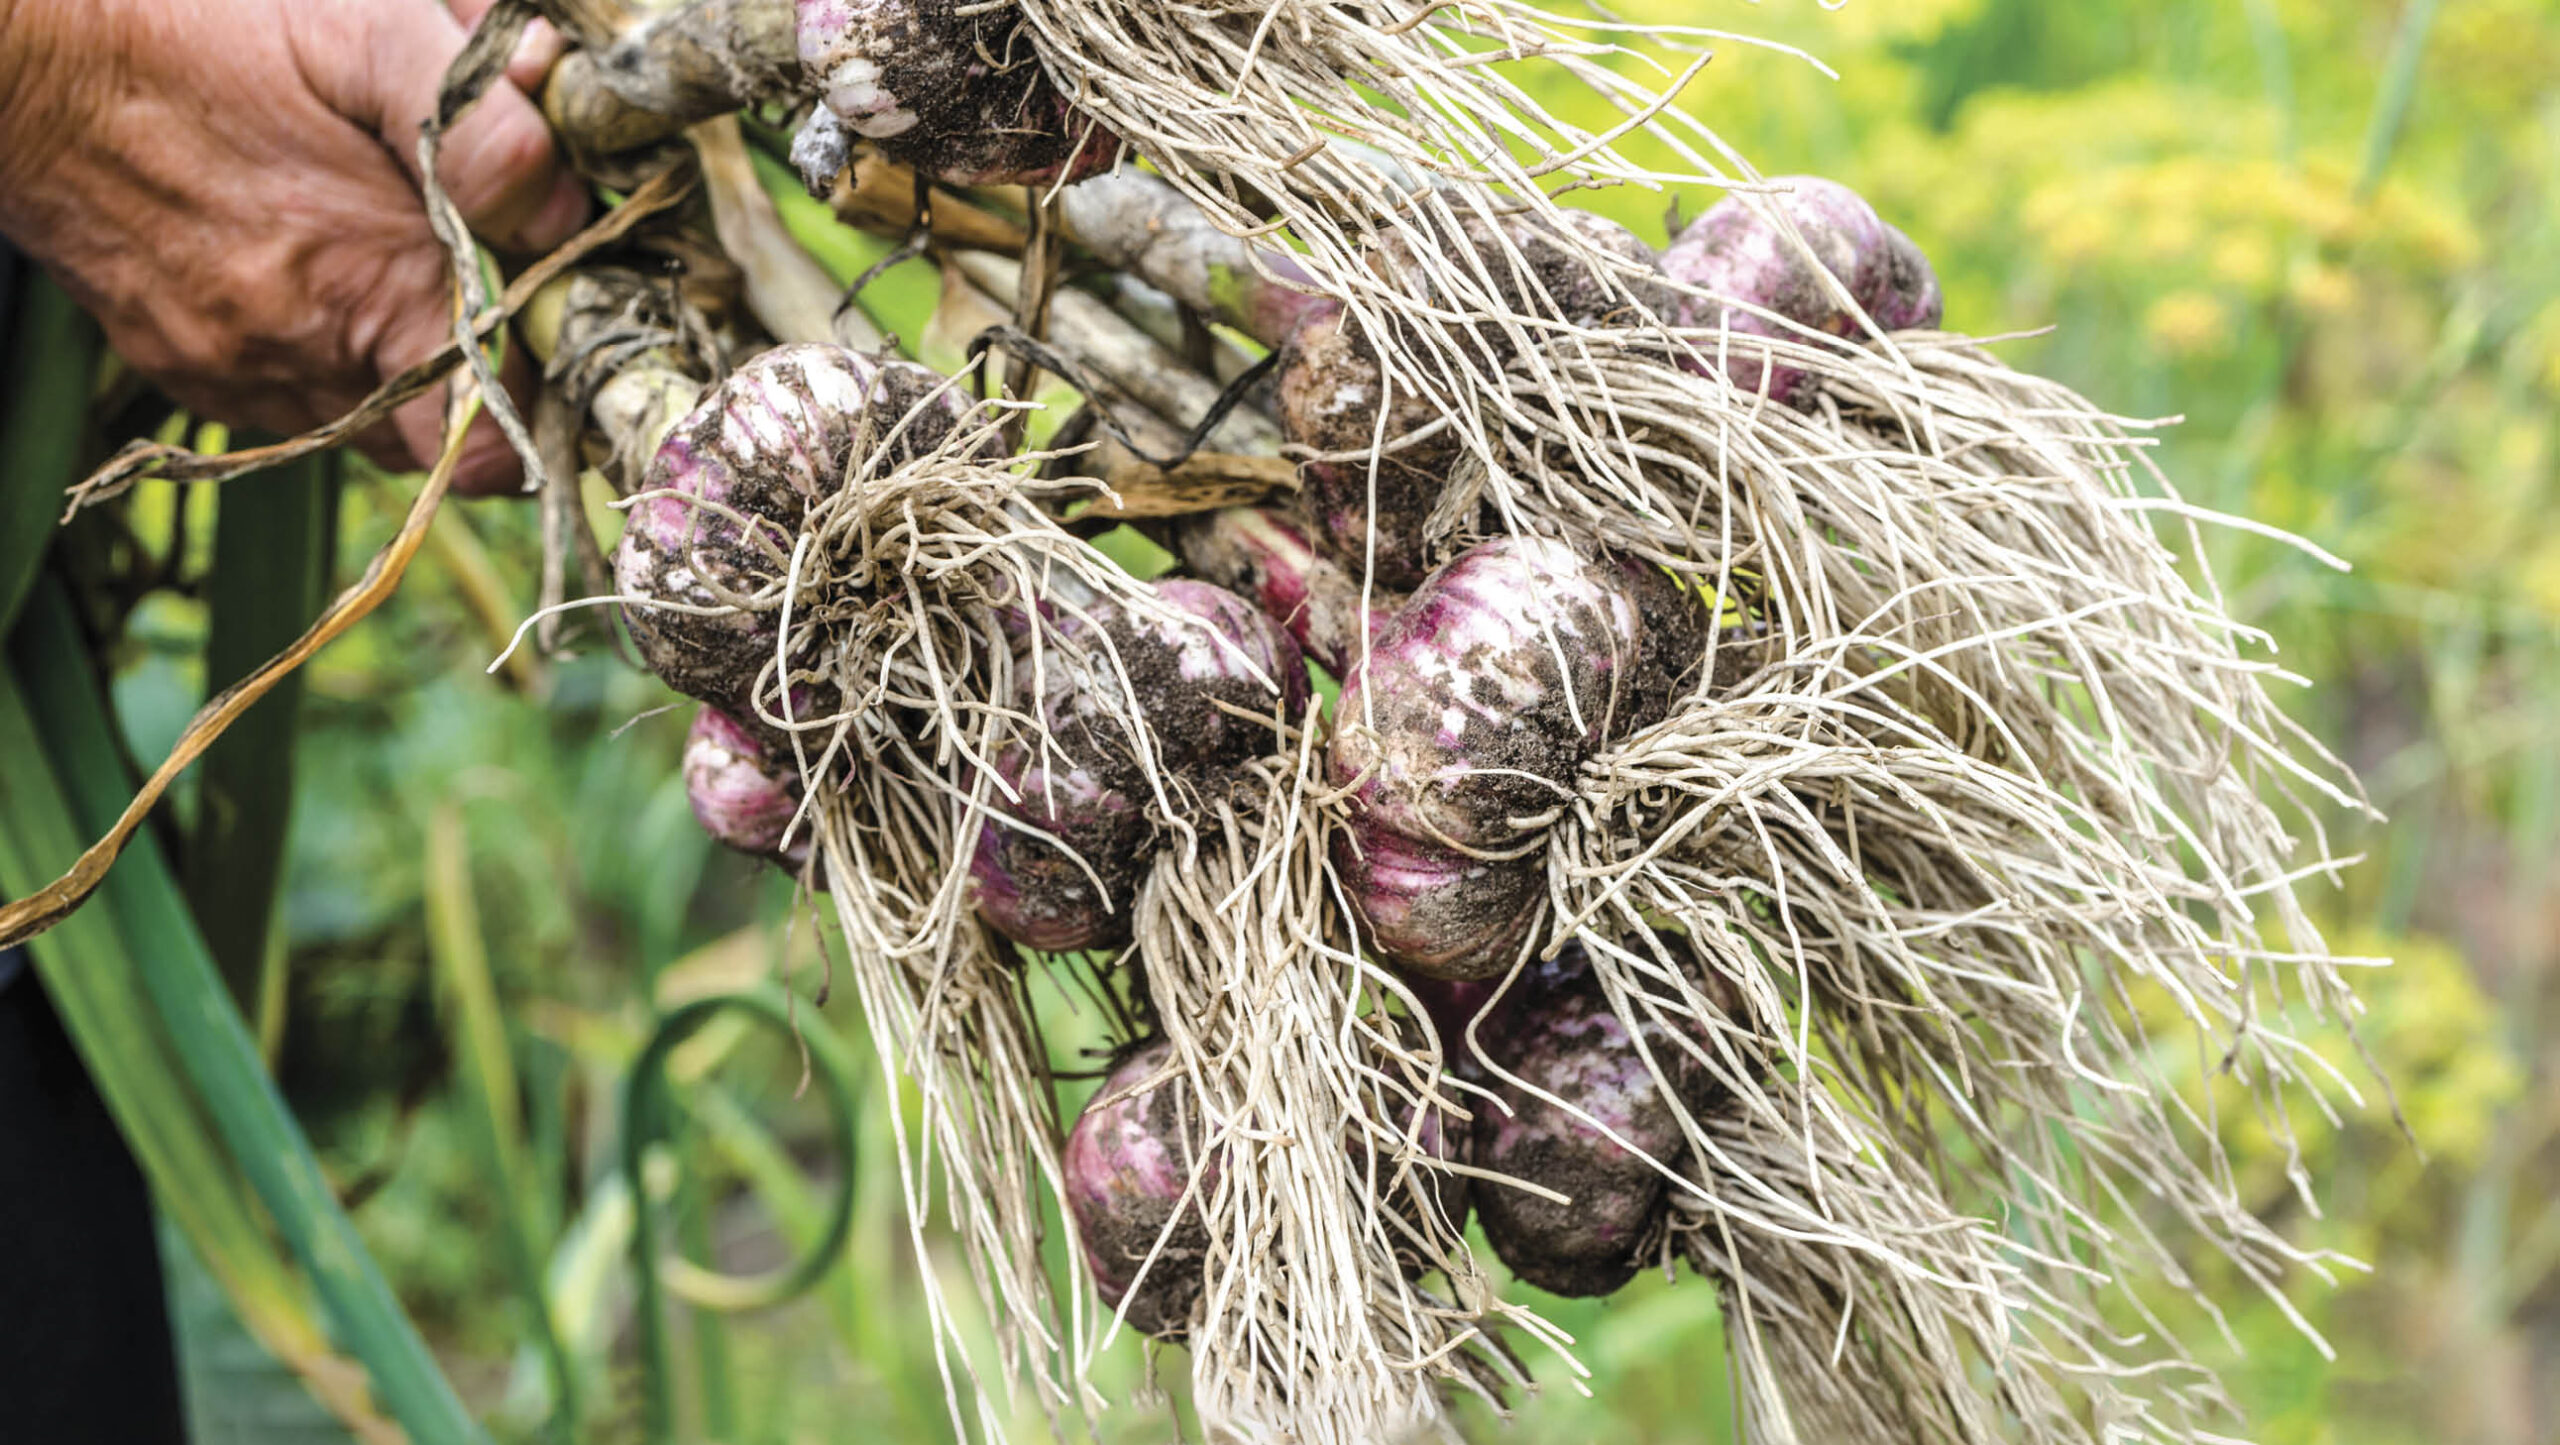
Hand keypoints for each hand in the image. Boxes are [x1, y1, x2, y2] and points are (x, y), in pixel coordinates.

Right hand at [0, 0, 589, 493]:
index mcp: (370, 296)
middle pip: (434, 434)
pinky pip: (291, 393)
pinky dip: (323, 345)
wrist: (24, 53)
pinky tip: (309, 259)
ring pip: (364, 415)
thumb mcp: (367, 31)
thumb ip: (483, 123)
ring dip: (395, 355)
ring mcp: (235, 375)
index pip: (493, 447)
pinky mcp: (186, 367)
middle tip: (474, 281)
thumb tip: (568, 202)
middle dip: (473, 373)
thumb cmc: (204, 28)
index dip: (537, 403)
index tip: (546, 332)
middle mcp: (301, 362)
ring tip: (382, 253)